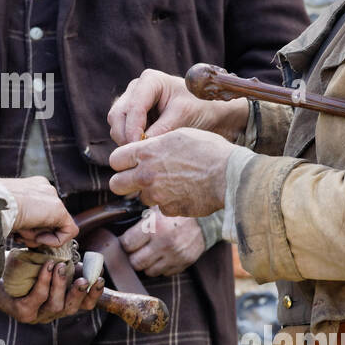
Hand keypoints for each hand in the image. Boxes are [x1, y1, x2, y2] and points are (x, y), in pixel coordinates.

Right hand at [0, 176, 76, 247]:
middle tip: (20, 234)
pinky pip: (68, 231)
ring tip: (23, 231)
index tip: (18, 231)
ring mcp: (52, 198)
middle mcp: (44, 189)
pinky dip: (55, 241)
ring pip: (54, 226)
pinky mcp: (59, 210)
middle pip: (47, 219)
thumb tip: (22, 227)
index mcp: (31, 186)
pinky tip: (39, 238)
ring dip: (37, 236)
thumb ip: (20, 215)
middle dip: (34, 232)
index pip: (40, 210)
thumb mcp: (5, 209)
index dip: (31, 226)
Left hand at [0, 254, 104, 324]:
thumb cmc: (22, 272)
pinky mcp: (23, 312)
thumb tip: (82, 257)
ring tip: (61, 266)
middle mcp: (50, 313)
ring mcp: (36, 315)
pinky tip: (47, 267)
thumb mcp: (47, 268)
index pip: (83, 305)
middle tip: (85, 279)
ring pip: (56, 305)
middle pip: (71, 308)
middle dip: (80, 293)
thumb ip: (64, 266)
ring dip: (61, 284)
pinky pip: (37, 297)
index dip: (94, 295)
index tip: (100, 279)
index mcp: (60, 303)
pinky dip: (44, 281)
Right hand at [108, 69, 249, 145]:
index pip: (133, 106)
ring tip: (144, 153)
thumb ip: (163, 128)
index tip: (138, 147)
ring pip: (115, 125)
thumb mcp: (184, 115)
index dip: (133, 128)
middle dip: (125, 136)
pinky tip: (144, 150)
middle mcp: (135, 89)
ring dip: (125, 141)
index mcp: (149, 81)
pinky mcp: (129, 117)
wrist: (205, 111)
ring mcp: (130, 102)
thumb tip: (142, 145)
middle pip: (117, 115)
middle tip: (138, 155)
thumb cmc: (198, 107)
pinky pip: (120, 132)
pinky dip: (128, 143)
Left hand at [108, 128, 232, 216]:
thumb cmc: (209, 150)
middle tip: (137, 179)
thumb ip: (155, 144)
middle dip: (124, 182)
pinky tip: (184, 193)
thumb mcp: (179, 135)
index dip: (122, 162)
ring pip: (141, 197)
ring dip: (151, 192)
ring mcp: (156, 195)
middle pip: (116, 184)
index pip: (115, 160)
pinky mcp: (168, 210)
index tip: (129, 162)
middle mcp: (146, 175)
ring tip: (171, 183)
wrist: (230, 175)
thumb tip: (144, 148)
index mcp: (146, 152)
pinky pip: (161, 208)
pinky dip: (169, 202)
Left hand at [120, 211, 205, 277]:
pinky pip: (163, 273)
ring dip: (146, 264)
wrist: (206, 220)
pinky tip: (162, 256)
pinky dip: (160, 267)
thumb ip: (139, 219)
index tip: (125, 241)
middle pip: (135, 262)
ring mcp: (174, 256)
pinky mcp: (183, 264)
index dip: (123, 243)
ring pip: (148, 271)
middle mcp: (163, 243)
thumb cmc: (176, 213)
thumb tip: (117, 225)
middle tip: (134, 250)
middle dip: (132, 257)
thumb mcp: (157, 208)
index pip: (126, 244)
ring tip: (149, 253)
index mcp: (154, 225)